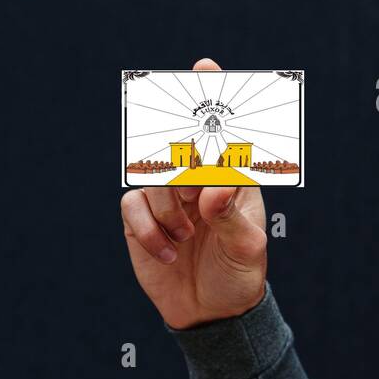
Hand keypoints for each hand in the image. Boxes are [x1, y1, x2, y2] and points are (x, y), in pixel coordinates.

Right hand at [121, 57, 268, 327]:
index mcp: (233, 177)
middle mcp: (199, 179)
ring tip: (186, 241)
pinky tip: (168, 254)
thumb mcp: (246, 249)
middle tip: (195, 198)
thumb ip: (230, 216)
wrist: (210, 313)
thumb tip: (212, 190)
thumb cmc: (238, 275)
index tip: (204, 66)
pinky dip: (149, 231)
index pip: (223, 132)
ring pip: (154, 177)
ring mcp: (168, 196)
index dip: (212, 97)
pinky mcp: (141, 216)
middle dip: (184, 169)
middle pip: (180, 147)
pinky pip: (132, 203)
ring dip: (168, 213)